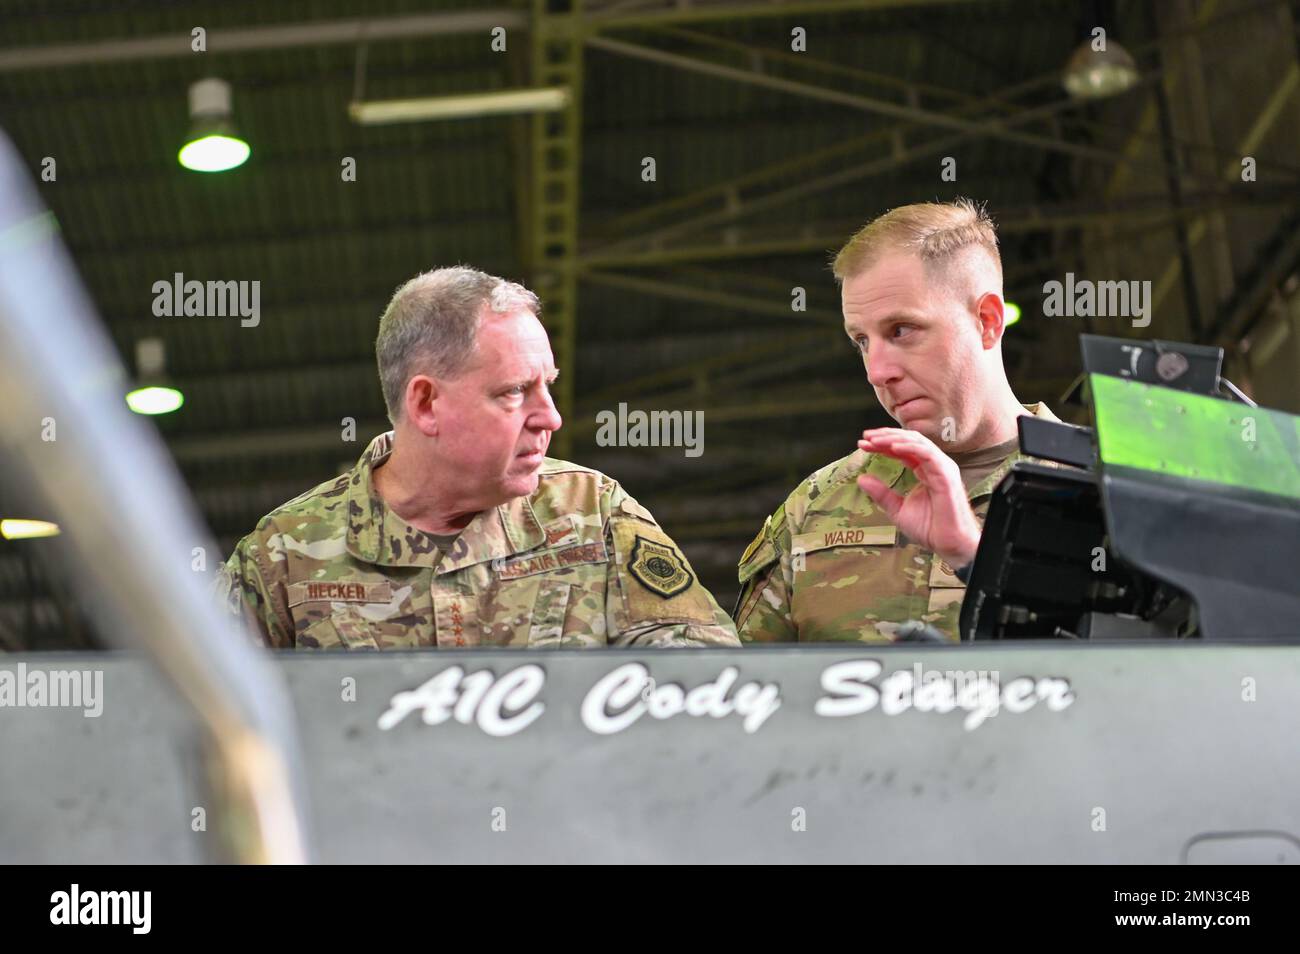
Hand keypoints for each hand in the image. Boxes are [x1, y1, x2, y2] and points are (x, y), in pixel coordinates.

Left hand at [855, 428, 980, 567]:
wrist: (947, 543)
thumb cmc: (930, 528)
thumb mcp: (897, 509)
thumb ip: (881, 493)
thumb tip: (861, 478)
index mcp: (924, 470)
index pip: (902, 449)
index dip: (882, 445)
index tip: (863, 444)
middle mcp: (933, 465)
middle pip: (909, 441)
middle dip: (886, 436)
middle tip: (865, 436)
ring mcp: (941, 468)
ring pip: (917, 443)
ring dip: (894, 439)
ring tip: (875, 440)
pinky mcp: (946, 475)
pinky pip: (927, 454)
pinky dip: (910, 448)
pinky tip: (893, 447)